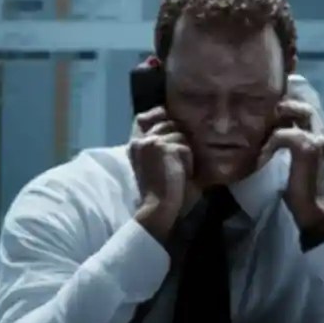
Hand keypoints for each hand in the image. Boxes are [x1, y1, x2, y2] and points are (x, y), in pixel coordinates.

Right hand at [128, 107, 194, 242]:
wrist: (158, 208)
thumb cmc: (162, 191)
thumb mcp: (159, 164)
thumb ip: (164, 145)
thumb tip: (182, 129)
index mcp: (135, 145)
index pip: (144, 118)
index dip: (160, 115)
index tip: (169, 120)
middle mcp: (139, 140)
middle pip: (171, 125)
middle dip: (180, 142)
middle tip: (176, 165)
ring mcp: (150, 142)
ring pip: (181, 137)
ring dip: (185, 156)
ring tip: (177, 173)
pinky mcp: (162, 147)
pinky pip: (186, 149)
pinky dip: (188, 164)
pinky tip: (179, 176)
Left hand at [259, 99, 323, 230]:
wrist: (312, 209)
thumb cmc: (300, 188)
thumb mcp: (295, 160)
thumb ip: (290, 144)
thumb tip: (268, 131)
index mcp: (320, 138)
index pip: (309, 111)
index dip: (293, 104)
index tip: (274, 105)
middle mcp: (322, 135)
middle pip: (306, 106)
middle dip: (286, 104)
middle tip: (266, 111)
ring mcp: (317, 140)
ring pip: (296, 113)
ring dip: (275, 121)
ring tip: (260, 130)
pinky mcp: (307, 147)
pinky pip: (283, 134)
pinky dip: (270, 143)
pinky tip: (262, 156)